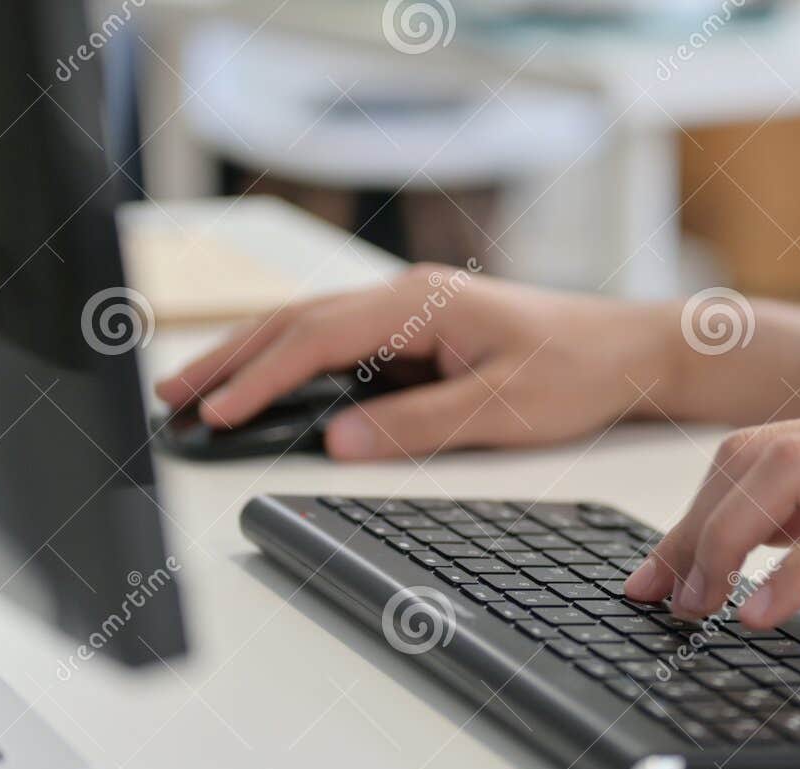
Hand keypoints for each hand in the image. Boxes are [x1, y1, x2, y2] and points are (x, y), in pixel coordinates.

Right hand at [155, 265, 674, 459]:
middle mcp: (405, 297)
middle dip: (229, 361)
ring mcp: (407, 313)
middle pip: (295, 325)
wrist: (630, 351)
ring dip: (250, 359)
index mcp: (420, 303)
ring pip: (308, 331)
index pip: (317, 340)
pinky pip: (337, 345)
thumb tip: (338, 441)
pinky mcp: (415, 334)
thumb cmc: (578, 370)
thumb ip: (417, 424)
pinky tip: (264, 387)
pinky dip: (290, 364)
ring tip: (195, 392)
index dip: (260, 378)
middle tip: (169, 399)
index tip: (216, 414)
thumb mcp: (502, 407)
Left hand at [624, 380, 799, 626]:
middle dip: (690, 529)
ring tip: (697, 604)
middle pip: (749, 458)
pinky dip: (794, 573)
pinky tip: (763, 612)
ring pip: (784, 478)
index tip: (656, 570)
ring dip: (724, 545)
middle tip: (659, 593)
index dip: (693, 512)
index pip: (753, 452)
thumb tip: (764, 540)